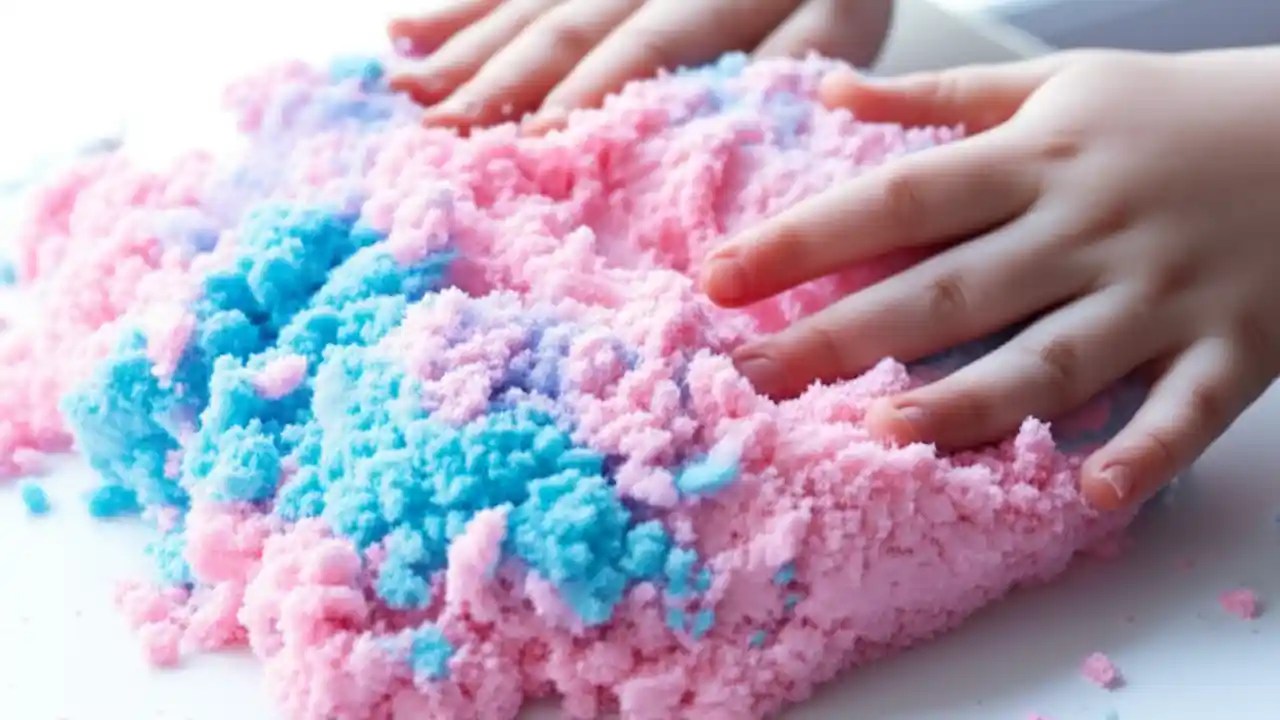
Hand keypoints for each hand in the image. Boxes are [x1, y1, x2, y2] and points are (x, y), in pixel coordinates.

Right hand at [385, 0, 892, 129]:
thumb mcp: (840, 18)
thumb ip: (795, 61)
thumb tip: (724, 118)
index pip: (645, 45)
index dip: (591, 93)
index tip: (539, 143)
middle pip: (566, 23)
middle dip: (501, 80)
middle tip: (442, 135)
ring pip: (527, 1)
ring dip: (463, 47)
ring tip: (404, 91)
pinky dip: (458, 5)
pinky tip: (402, 27)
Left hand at [700, 49, 1279, 508]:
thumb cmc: (1175, 111)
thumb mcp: (1059, 84)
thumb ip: (940, 99)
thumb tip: (833, 92)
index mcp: (1036, 159)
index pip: (896, 201)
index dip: (803, 240)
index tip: (716, 278)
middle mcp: (1085, 226)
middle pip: (948, 289)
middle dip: (842, 335)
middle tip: (752, 377)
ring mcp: (1159, 290)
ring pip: (1052, 356)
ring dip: (969, 398)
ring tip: (884, 431)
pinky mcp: (1231, 347)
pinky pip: (1183, 410)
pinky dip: (1143, 452)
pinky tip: (1087, 494)